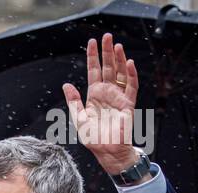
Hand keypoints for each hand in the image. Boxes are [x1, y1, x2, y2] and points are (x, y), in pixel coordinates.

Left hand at [62, 33, 141, 176]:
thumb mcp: (79, 119)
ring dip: (119, 59)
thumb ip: (74, 102)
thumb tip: (66, 85)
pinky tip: (129, 63)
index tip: (92, 42)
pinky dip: (131, 75)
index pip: (94, 71)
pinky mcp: (128, 104)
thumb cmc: (94, 139)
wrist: (107, 151)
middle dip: (107, 52)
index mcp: (94, 95)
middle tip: (107, 37)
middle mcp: (107, 93)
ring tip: (117, 46)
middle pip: (108, 67)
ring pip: (120, 73)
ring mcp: (118, 97)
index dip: (93, 56)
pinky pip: (131, 86)